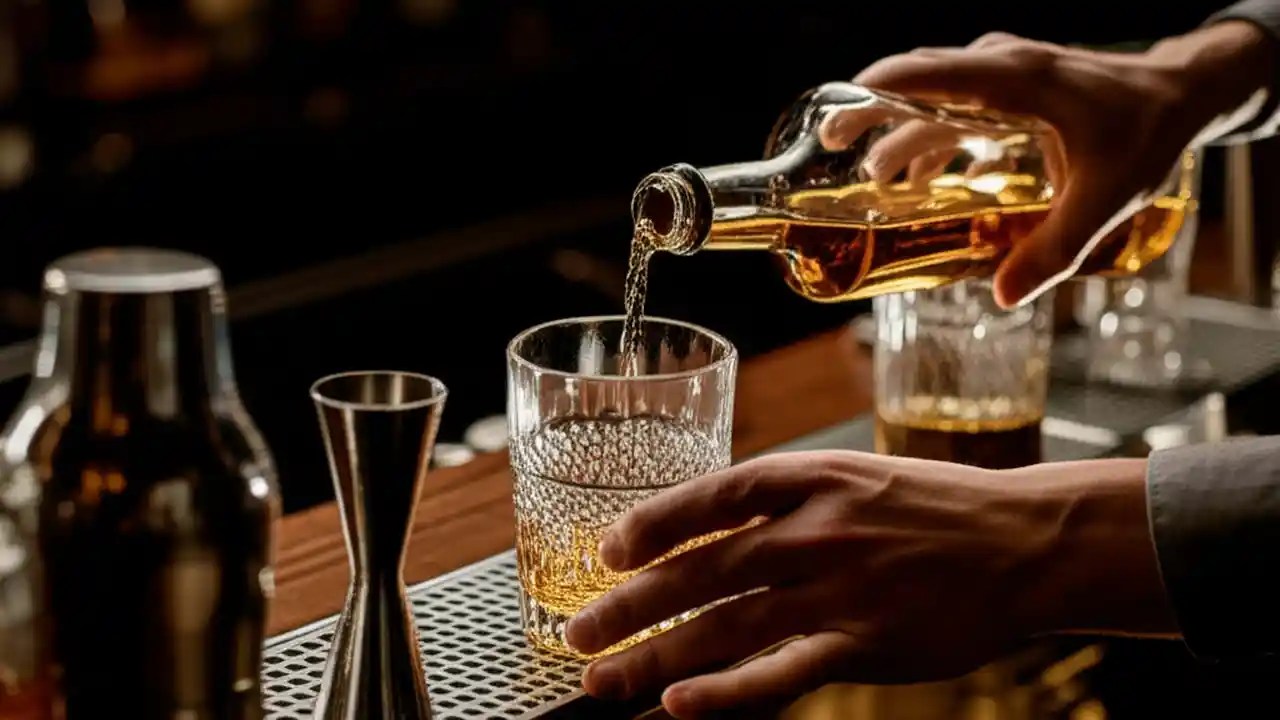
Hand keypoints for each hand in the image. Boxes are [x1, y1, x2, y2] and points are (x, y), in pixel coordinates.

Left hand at [565, 450, 1170, 718]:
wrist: (1024, 541)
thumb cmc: (934, 508)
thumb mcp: (854, 478)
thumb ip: (783, 504)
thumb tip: (705, 534)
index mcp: (809, 478)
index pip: (711, 495)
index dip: (653, 523)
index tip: (607, 550)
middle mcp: (814, 529)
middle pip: (701, 570)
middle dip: (630, 606)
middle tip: (577, 636)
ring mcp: (838, 588)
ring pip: (725, 626)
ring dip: (655, 656)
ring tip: (602, 681)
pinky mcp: (864, 643)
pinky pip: (782, 671)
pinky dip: (728, 692)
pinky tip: (680, 706)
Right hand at [821, 22, 1274, 307]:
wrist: (1184, 93)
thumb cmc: (1148, 133)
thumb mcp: (1107, 199)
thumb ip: (1054, 250)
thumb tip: (1002, 297)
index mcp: (1017, 81)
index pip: (929, 73)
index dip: (875, 89)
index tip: (834, 115)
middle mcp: (1003, 68)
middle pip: (917, 81)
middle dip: (870, 115)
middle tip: (830, 149)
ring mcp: (1006, 74)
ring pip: (935, 98)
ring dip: (901, 134)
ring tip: (876, 182)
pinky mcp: (1013, 88)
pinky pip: (958, 107)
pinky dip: (934, 137)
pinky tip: (926, 180)